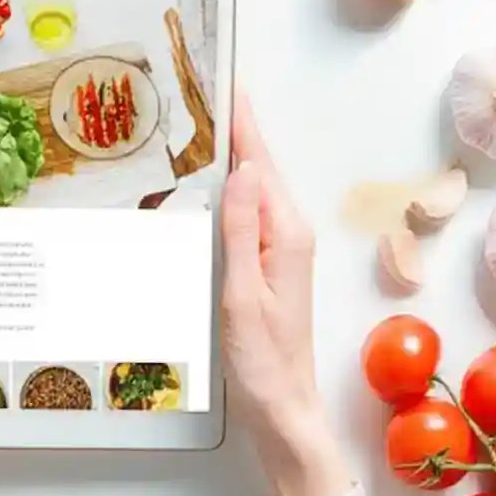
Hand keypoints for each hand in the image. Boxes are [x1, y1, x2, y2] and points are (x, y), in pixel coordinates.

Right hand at [221, 93, 351, 495]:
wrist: (283, 407)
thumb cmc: (263, 361)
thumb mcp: (243, 293)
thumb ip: (241, 231)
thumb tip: (241, 171)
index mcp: (285, 235)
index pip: (260, 167)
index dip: (244, 126)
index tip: (230, 87)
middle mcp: (288, 236)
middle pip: (259, 172)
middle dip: (237, 132)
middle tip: (209, 93)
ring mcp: (280, 251)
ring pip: (254, 192)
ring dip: (233, 159)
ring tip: (207, 126)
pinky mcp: (269, 267)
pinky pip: (249, 216)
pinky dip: (230, 192)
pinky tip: (213, 186)